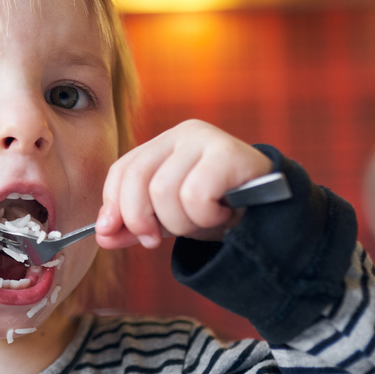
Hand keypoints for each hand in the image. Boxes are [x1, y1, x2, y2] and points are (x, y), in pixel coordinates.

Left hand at [96, 119, 272, 248]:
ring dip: (182, 223)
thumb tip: (103, 236)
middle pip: (138, 179)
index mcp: (162, 144)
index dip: (112, 205)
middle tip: (154, 240)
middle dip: (140, 219)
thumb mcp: (168, 218)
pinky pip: (196, 195)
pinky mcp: (230, 154)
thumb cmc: (218, 210)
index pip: (122, 170)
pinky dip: (205, 216)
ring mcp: (208, 139)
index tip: (113, 234)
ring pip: (166, 192)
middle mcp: (183, 133)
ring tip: (203, 220)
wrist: (271, 213)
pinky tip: (223, 212)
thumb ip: (134, 225)